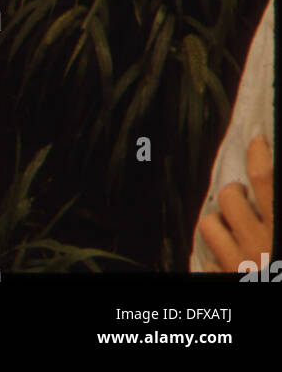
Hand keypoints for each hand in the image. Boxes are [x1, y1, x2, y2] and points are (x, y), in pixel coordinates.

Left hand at [199, 136, 273, 272]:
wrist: (279, 341)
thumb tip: (274, 191)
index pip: (265, 179)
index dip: (259, 154)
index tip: (256, 141)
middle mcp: (259, 244)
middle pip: (231, 198)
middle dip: (235, 192)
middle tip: (243, 196)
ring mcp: (237, 266)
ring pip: (210, 224)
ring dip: (218, 219)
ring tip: (229, 223)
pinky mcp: (224, 283)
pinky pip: (207, 257)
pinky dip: (213, 252)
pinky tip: (223, 254)